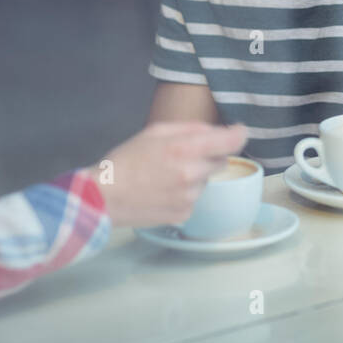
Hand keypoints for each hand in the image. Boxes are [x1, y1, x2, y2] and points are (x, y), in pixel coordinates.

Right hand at [92, 121, 248, 228]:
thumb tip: (213, 131)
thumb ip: (188, 128)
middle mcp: (192, 174)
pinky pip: (194, 198)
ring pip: (206, 181)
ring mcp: (189, 198)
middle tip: (183, 155)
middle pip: (220, 161)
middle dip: (209, 155)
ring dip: (195, 175)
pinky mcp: (184, 214)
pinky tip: (162, 191)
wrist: (102, 198)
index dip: (239, 134)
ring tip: (165, 175)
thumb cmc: (124, 161)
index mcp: (184, 149)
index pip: (230, 142)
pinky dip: (185, 193)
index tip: (240, 131)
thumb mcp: (154, 132)